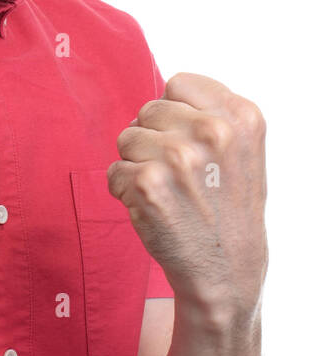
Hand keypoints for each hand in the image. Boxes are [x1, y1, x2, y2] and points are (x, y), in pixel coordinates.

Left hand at [107, 73, 266, 318]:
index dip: (174, 115)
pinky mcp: (148, 183)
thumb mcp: (241, 151)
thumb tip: (162, 93)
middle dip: (153, 140)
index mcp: (241, 116)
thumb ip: (209, 115)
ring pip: (127, 138)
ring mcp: (179, 157)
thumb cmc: (228, 209)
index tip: (187, 143)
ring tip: (167, 192)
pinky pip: (114, 171)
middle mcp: (212, 131)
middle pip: (148, 110)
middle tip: (177, 176)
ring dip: (137, 165)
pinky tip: (154, 210)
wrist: (225, 271)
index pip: (179, 84)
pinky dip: (125, 192)